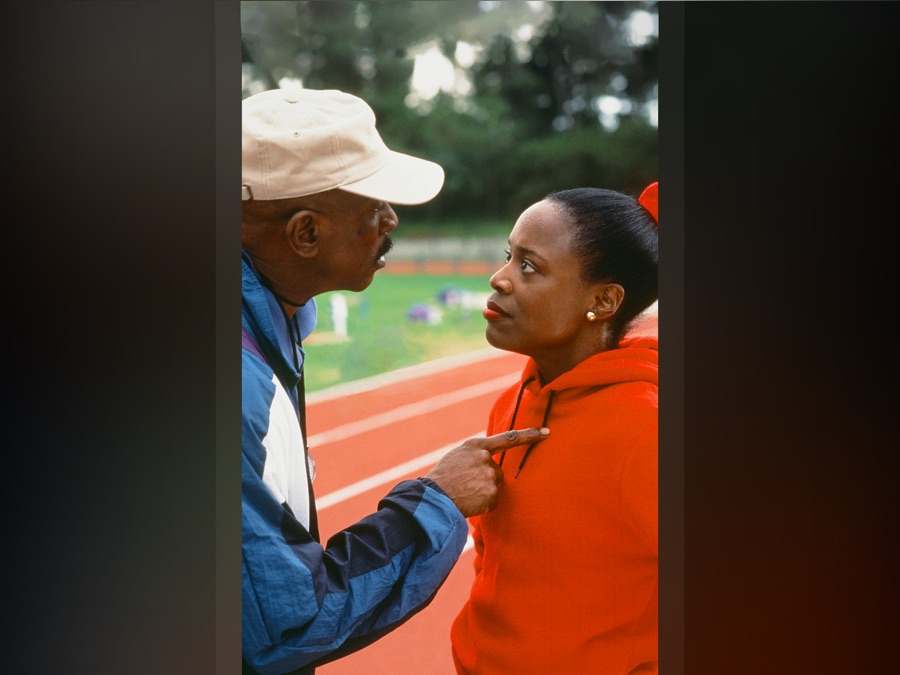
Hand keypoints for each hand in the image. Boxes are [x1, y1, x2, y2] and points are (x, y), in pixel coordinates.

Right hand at [424, 428, 549, 516]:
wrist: (432, 498)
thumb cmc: (441, 478)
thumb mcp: (456, 457)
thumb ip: (475, 455)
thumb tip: (490, 461)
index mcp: (476, 445)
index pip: (510, 438)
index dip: (530, 435)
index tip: (546, 432)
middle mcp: (485, 457)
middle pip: (497, 471)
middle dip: (486, 480)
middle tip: (465, 486)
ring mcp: (489, 475)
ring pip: (494, 486)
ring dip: (483, 492)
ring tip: (464, 493)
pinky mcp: (491, 493)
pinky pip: (492, 501)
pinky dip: (483, 504)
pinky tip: (469, 502)